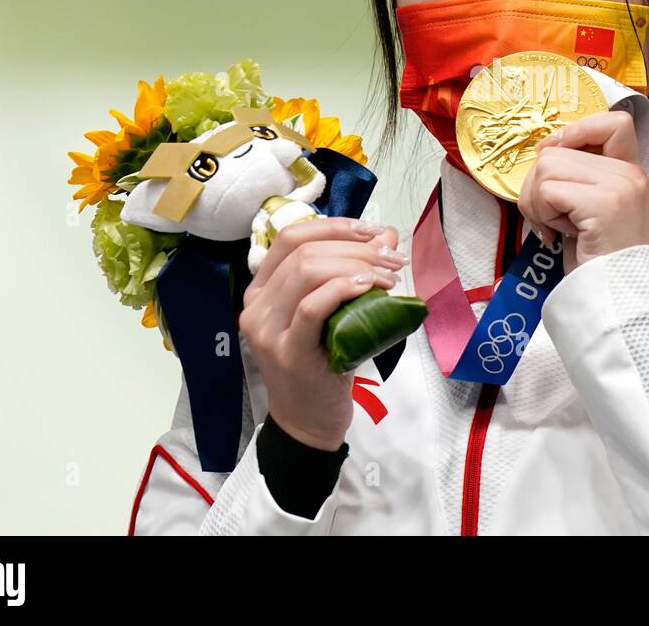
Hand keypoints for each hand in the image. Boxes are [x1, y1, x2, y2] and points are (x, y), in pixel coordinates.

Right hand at [238, 216, 409, 449]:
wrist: (308, 422)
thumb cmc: (322, 365)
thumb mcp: (335, 313)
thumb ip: (352, 273)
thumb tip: (386, 236)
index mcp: (261, 290)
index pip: (291, 237)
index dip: (335, 226)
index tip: (373, 232)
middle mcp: (256, 306)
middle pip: (304, 252)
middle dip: (356, 247)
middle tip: (393, 260)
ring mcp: (267, 330)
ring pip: (307, 272)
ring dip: (356, 265)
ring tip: (389, 277)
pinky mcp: (288, 353)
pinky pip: (312, 307)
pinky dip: (342, 288)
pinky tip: (368, 287)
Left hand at [516, 111, 648, 269]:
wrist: (617, 299)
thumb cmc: (598, 260)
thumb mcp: (590, 209)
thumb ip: (579, 177)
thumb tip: (544, 149)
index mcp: (631, 171)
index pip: (613, 121)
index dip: (575, 131)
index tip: (557, 159)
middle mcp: (630, 172)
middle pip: (557, 149)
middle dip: (538, 186)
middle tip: (550, 219)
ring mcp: (619, 186)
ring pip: (546, 166)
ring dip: (537, 202)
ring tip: (557, 228)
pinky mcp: (603, 203)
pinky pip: (547, 191)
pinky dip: (542, 215)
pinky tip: (558, 236)